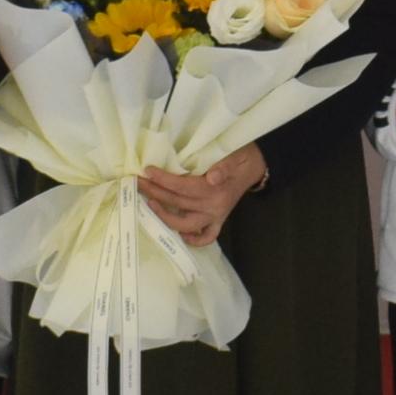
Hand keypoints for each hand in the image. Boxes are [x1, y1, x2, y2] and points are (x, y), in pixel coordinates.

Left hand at [136, 144, 265, 247]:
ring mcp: (216, 216)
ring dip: (165, 216)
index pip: (183, 186)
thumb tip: (212, 177)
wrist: (257, 166)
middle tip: (138, 184)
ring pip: (185, 223)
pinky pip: (207, 237)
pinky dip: (193, 239)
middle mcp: (214, 207)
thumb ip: (224, 165)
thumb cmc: (242, 156)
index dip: (164, 179)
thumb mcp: (234, 154)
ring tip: (149, 203)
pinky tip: (179, 234)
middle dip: (155, 193)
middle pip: (178, 203)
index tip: (147, 171)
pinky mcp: (219, 221)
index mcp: (216, 190)